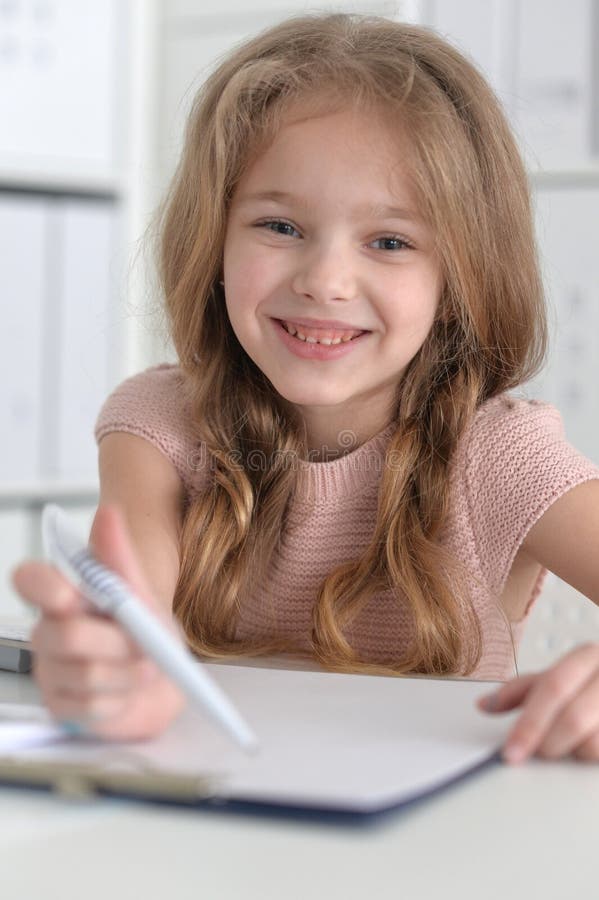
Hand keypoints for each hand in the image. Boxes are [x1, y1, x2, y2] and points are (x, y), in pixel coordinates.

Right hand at [11, 505, 185, 741]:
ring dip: (127, 673)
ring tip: (144, 668)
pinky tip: (125, 692)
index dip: (44, 586)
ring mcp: (51, 671)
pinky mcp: (61, 706)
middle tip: (146, 645)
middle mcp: (49, 632)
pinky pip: (90, 706)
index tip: (72, 596)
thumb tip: (109, 512)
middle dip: (118, 643)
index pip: (30, 581)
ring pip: (86, 673)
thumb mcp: (138, 592)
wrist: (164, 677)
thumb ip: (119, 556)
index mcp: (62, 597)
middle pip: (68, 635)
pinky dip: (120, 699)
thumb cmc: (145, 631)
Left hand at [477, 643, 598, 762]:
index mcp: (587, 656)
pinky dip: (589, 757)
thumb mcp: (559, 676)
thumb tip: (485, 705)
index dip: (529, 724)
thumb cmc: (593, 681)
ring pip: (594, 744)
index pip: (552, 689)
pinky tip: (584, 747)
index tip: (510, 753)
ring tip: (568, 744)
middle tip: (534, 753)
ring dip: (573, 753)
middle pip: (573, 718)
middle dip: (547, 744)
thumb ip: (523, 690)